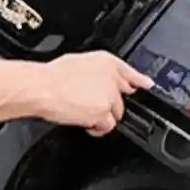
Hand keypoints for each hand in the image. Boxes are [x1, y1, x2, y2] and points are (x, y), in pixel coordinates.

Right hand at [34, 51, 154, 136]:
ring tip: (84, 113)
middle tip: (92, 105)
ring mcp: (110, 96)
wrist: (43, 88)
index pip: (129, 73)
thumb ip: (97, 71)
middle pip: (121, 98)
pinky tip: (87, 123)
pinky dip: (98, 128)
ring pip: (116, 113)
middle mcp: (112, 77)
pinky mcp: (104, 113)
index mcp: (106, 61)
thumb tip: (100, 80)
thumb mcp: (78, 62)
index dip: (138, 80)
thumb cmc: (52, 76)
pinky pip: (108, 126)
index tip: (146, 85)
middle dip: (109, 104)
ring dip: (103, 116)